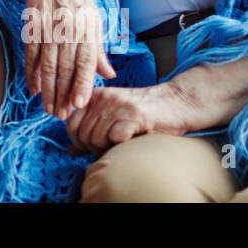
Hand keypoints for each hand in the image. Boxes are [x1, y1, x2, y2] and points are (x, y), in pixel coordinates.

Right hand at [11, 0, 115, 119]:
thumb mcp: (94, 19)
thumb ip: (98, 49)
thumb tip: (109, 74)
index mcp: (87, 27)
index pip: (86, 60)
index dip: (82, 82)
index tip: (79, 104)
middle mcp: (68, 28)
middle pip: (65, 66)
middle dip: (63, 93)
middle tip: (61, 115)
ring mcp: (49, 26)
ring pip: (48, 63)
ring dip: (47, 88)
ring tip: (48, 108)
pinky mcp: (33, 24)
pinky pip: (31, 52)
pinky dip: (31, 71)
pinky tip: (34, 88)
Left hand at [65, 83, 188, 155]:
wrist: (177, 102)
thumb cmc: (144, 114)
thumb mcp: (113, 117)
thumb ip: (91, 129)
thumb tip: (72, 150)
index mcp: (95, 96)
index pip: (71, 123)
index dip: (78, 140)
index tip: (91, 146)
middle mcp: (104, 98)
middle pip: (83, 134)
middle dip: (94, 148)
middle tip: (111, 147)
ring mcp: (118, 106)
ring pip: (97, 138)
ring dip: (109, 148)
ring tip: (122, 143)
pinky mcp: (134, 115)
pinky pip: (116, 138)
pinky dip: (122, 145)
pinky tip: (132, 139)